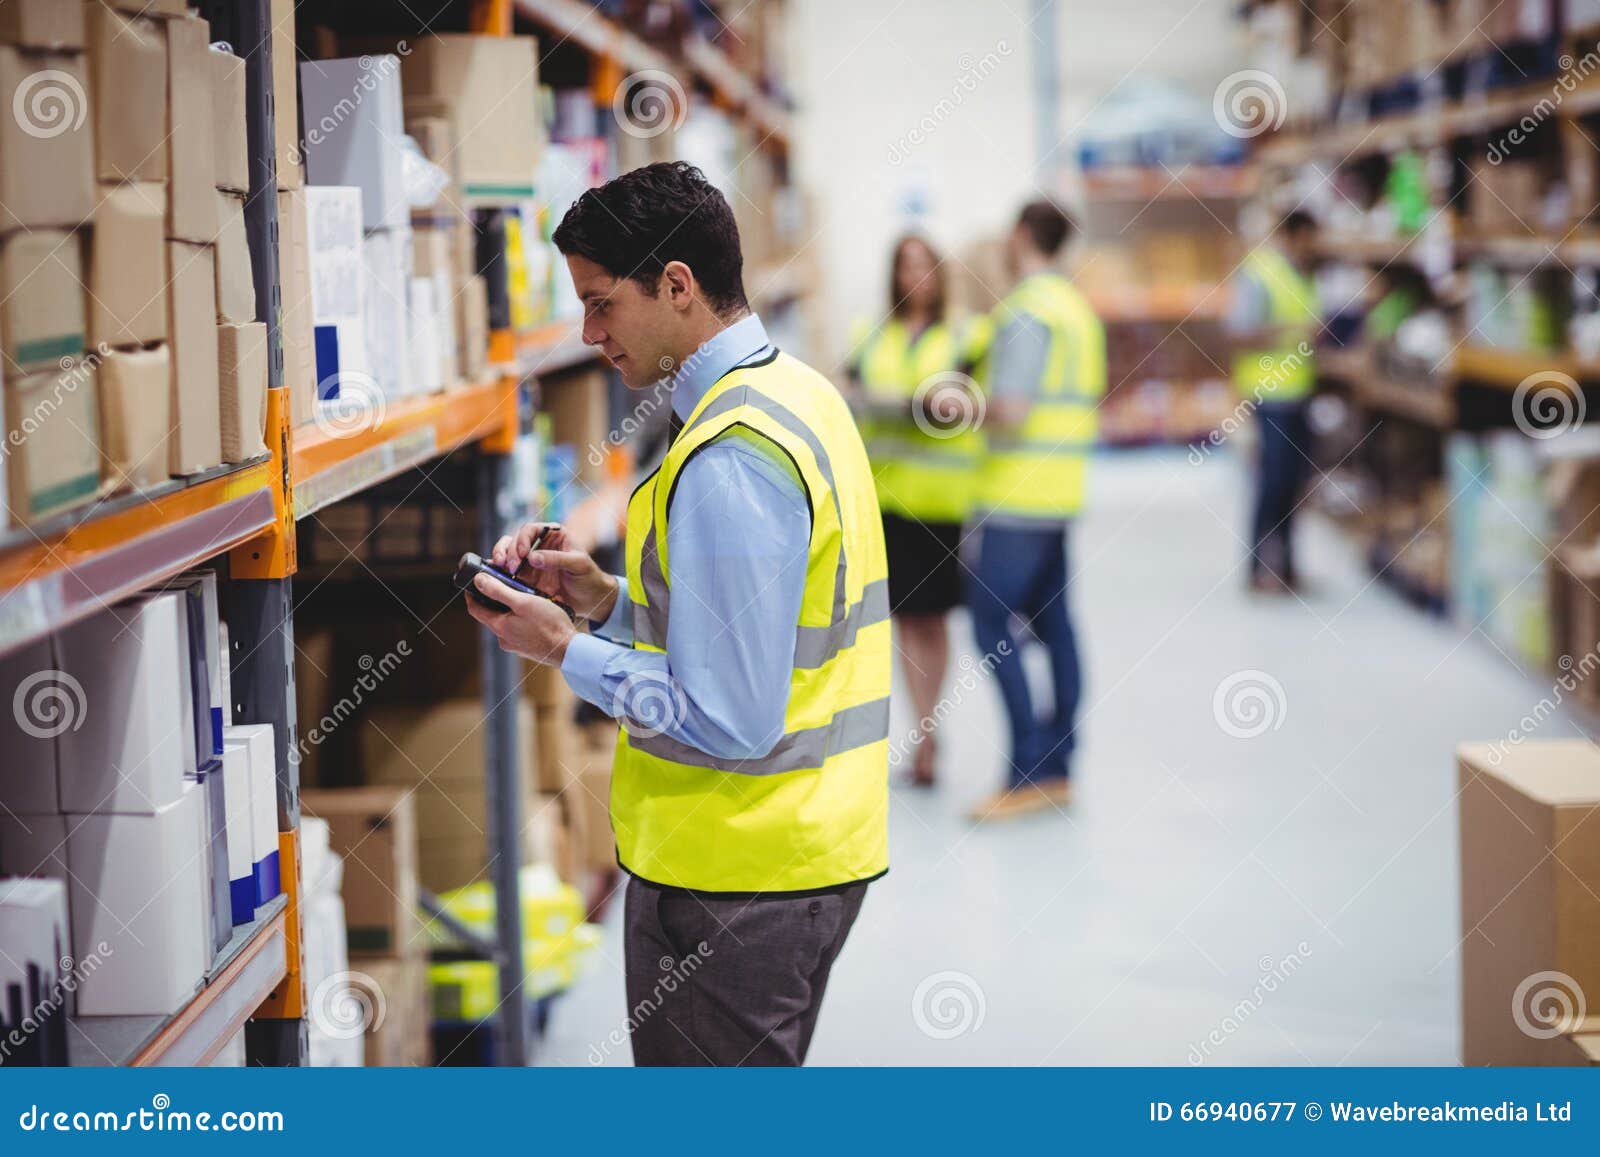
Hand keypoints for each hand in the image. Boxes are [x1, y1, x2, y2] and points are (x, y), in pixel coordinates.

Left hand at [464, 574, 576, 666]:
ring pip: (506, 622)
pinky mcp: (527, 647)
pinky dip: (521, 619)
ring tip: (523, 596)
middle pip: (491, 615)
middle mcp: (504, 638)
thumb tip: (478, 580)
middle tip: (502, 584)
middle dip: (494, 600)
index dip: (471, 595)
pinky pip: (518, 630)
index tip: (473, 582)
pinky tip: (534, 613)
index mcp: (499, 627)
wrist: (568, 650)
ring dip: (510, 609)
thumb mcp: (523, 601)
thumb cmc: (549, 625)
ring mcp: (515, 645)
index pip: (475, 609)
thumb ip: (499, 590)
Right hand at [491, 522, 619, 621]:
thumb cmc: (589, 577)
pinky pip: (508, 571)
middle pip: (515, 540)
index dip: (523, 539)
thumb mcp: (578, 565)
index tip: (523, 553)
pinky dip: (500, 572)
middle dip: (509, 550)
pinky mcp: (525, 577)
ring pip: (507, 552)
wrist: (590, 600)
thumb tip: (532, 558)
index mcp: (554, 535)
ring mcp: (530, 561)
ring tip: (500, 569)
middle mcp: (539, 545)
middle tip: (510, 566)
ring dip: (500, 558)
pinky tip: (497, 576)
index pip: (531, 529)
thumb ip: (557, 559)